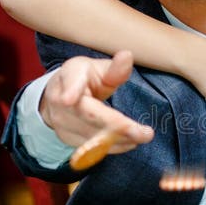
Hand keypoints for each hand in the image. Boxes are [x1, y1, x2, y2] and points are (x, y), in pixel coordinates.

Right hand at [40, 50, 154, 152]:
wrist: (59, 97)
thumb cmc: (83, 78)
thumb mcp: (97, 68)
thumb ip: (114, 68)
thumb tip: (127, 56)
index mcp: (69, 77)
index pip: (70, 83)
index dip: (70, 91)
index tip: (68, 100)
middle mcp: (60, 102)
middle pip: (89, 117)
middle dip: (118, 127)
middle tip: (145, 133)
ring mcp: (61, 123)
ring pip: (92, 136)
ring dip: (121, 140)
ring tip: (143, 136)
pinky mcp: (67, 139)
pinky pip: (92, 148)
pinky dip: (114, 147)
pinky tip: (131, 143)